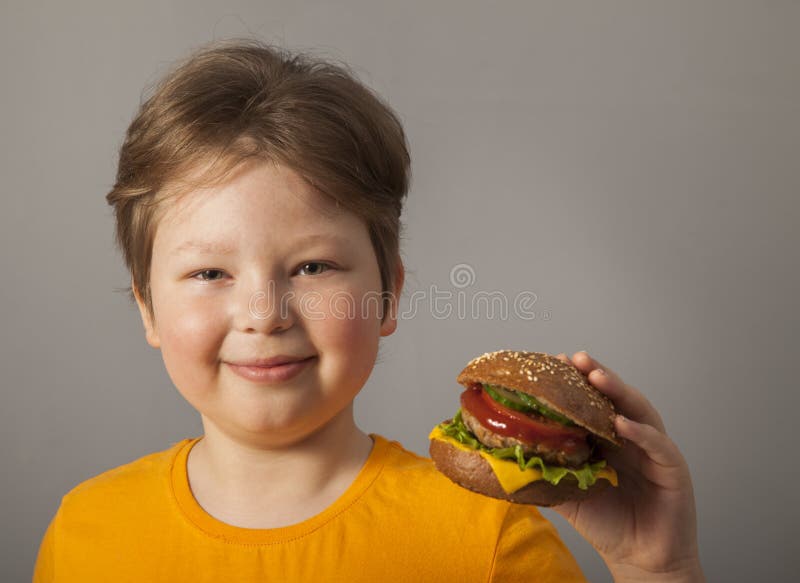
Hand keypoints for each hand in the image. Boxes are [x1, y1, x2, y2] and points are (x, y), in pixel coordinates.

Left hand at [551, 351, 704, 582]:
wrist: (640, 558)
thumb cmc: (606, 523)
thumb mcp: (567, 492)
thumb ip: (545, 471)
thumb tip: (506, 456)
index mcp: (607, 438)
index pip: (592, 401)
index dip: (576, 381)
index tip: (555, 361)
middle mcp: (631, 437)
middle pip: (616, 397)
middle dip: (597, 374)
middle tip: (577, 358)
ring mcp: (653, 449)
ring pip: (639, 411)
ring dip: (619, 391)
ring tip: (598, 376)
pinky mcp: (673, 468)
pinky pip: (658, 444)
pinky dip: (641, 432)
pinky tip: (622, 423)